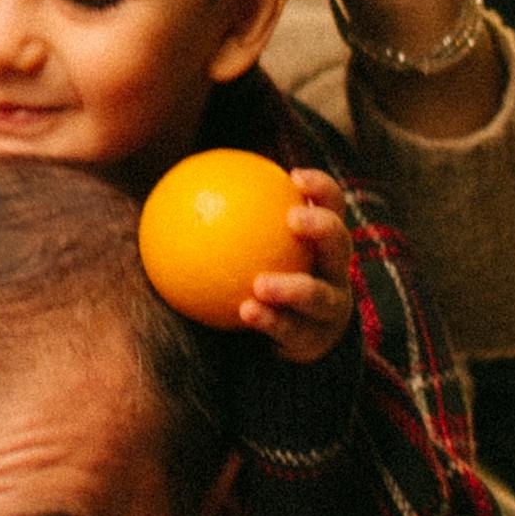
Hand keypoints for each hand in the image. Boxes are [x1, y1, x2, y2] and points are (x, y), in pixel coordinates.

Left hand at [240, 171, 353, 363]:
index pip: (331, 205)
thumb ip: (221, 220)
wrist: (280, 332)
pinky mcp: (315, 339)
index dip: (321, 188)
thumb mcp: (244, 246)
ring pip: (321, 297)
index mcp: (321, 240)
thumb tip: (174, 188)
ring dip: (294, 289)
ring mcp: (329, 307)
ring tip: (261, 284)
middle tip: (293, 218)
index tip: (294, 176)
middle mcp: (333, 270)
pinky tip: (246, 311)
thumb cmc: (254, 274)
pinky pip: (292, 330)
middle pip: (340, 244)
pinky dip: (270, 320)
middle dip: (322, 227)